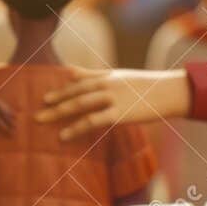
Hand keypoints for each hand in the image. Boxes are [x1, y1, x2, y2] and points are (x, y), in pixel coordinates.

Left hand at [36, 68, 190, 139]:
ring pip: (81, 105)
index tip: (44, 98)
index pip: (78, 83)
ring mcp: (113, 99)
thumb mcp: (118, 76)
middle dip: (54, 103)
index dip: (61, 91)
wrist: (170, 92)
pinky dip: (76, 127)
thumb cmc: (145, 86)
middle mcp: (107, 85)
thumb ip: (93, 74)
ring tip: (43, 121)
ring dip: (60, 113)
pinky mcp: (120, 114)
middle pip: (75, 94)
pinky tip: (64, 135)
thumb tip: (69, 70)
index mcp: (107, 77)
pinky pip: (93, 121)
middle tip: (36, 113)